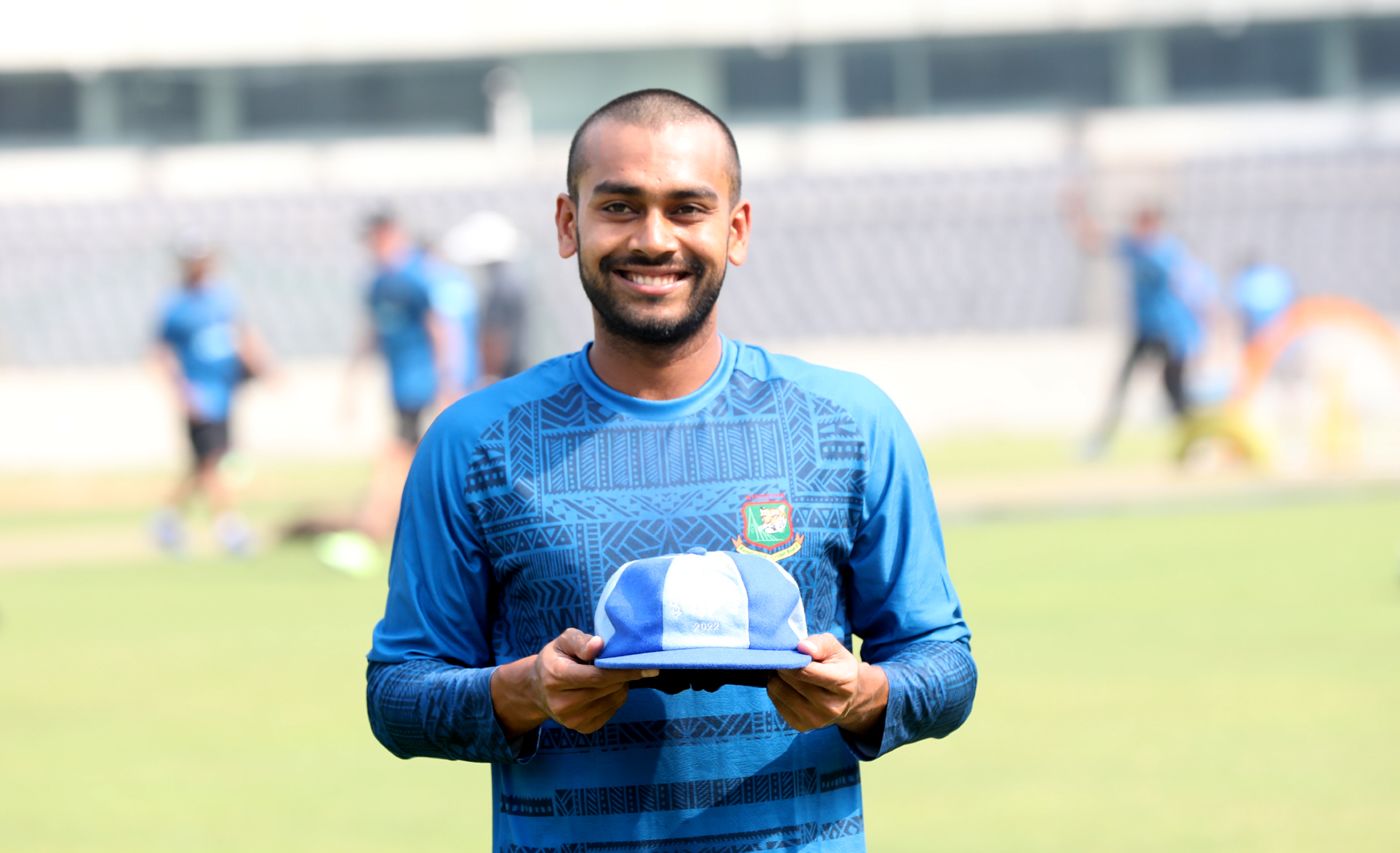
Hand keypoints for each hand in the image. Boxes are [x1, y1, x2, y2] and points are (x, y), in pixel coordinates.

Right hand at [491, 628, 656, 738]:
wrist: (539, 689)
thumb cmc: (556, 659)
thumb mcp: (562, 642)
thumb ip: (580, 641)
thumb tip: (599, 645)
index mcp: (556, 677)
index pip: (597, 676)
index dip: (623, 670)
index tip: (647, 665)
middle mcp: (562, 703)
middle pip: (608, 688)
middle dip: (622, 674)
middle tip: (622, 662)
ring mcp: (572, 720)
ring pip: (613, 700)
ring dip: (620, 685)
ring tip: (610, 675)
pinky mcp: (583, 729)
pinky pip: (612, 711)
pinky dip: (616, 697)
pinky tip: (606, 689)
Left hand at [767, 634, 887, 735]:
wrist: (845, 697)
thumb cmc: (837, 666)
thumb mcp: (834, 648)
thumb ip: (820, 643)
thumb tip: (802, 647)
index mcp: (844, 683)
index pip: (808, 671)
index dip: (792, 659)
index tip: (787, 652)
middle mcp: (832, 706)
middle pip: (792, 681)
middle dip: (784, 666)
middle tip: (786, 659)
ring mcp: (816, 720)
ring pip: (780, 691)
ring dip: (777, 677)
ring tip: (785, 672)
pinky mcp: (802, 726)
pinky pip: (776, 703)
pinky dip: (776, 691)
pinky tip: (786, 685)